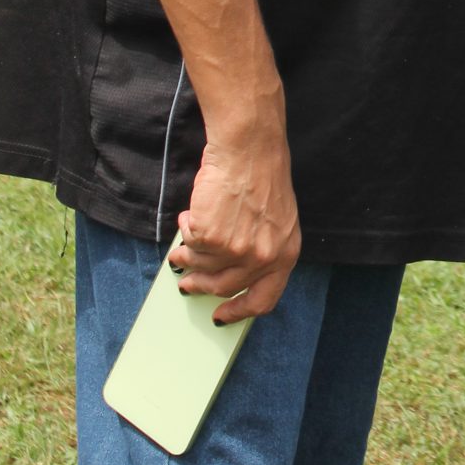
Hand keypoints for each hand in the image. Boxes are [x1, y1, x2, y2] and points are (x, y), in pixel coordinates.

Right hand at [170, 128, 301, 322]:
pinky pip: (190, 244)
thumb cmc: (262, 175)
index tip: (221, 316)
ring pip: (201, 267)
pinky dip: (186, 230)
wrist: (249, 148)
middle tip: (187, 283)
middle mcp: (263, 258)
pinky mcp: (211, 238)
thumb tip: (225, 273)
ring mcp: (236, 251)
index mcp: (286, 254)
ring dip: (186, 259)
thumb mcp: (275, 220)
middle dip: (201, 287)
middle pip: (224, 287)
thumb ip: (258, 248)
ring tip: (179, 251)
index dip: (240, 311)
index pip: (263, 299)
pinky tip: (189, 215)